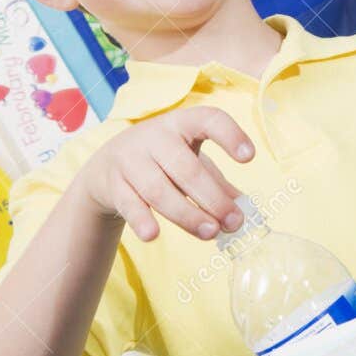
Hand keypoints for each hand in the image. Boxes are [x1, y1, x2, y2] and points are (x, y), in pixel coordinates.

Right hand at [75, 107, 253, 241]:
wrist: (106, 166)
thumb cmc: (163, 161)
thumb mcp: (192, 161)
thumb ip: (219, 184)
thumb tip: (245, 210)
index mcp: (183, 124)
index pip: (208, 119)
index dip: (230, 135)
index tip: (249, 157)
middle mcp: (155, 137)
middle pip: (187, 168)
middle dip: (213, 199)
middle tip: (234, 222)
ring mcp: (130, 159)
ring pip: (159, 190)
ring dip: (187, 215)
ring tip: (210, 233)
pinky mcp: (113, 184)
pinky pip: (129, 203)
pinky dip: (141, 220)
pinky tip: (153, 235)